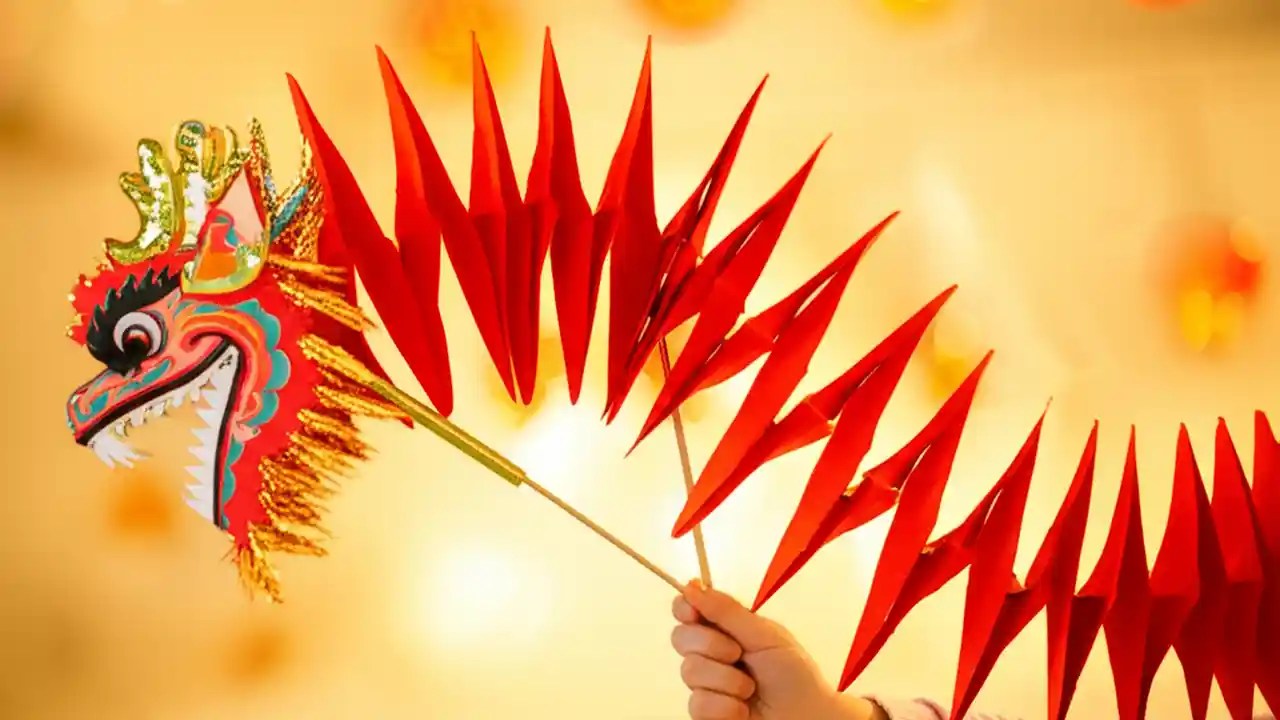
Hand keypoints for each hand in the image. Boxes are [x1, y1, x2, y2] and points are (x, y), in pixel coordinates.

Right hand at [671, 581, 886, 719]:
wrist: (807, 718)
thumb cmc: (795, 674)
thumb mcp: (765, 635)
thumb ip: (727, 611)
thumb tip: (693, 586)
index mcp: (725, 628)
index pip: (688, 609)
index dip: (684, 607)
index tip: (693, 611)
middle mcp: (711, 653)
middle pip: (680, 637)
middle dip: (710, 645)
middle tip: (738, 654)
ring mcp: (707, 683)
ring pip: (689, 672)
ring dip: (725, 680)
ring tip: (750, 688)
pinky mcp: (706, 712)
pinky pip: (697, 704)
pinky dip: (724, 706)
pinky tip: (742, 710)